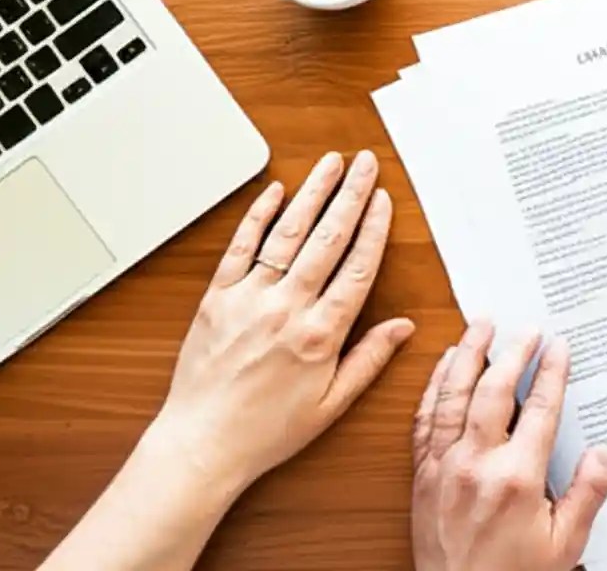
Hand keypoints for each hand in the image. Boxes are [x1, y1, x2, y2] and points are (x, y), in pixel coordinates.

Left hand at [148, 150, 414, 492]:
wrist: (203, 442)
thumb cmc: (267, 431)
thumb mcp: (331, 404)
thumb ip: (369, 359)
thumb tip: (403, 327)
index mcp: (320, 335)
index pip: (357, 267)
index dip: (373, 229)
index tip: (384, 201)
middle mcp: (286, 308)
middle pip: (327, 239)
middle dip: (351, 196)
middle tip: (366, 164)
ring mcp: (249, 298)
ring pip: (287, 234)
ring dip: (312, 194)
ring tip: (331, 164)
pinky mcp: (217, 297)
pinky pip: (240, 247)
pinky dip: (258, 216)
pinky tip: (276, 192)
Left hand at [411, 323, 606, 570]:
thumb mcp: (566, 546)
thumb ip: (587, 496)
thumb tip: (602, 455)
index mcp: (518, 479)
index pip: (540, 410)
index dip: (552, 372)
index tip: (559, 347)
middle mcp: (477, 464)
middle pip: (494, 391)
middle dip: (512, 353)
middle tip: (525, 328)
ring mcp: (444, 466)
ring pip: (453, 395)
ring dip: (467, 356)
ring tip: (479, 327)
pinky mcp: (421, 474)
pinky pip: (424, 419)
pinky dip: (434, 387)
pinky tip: (444, 367)